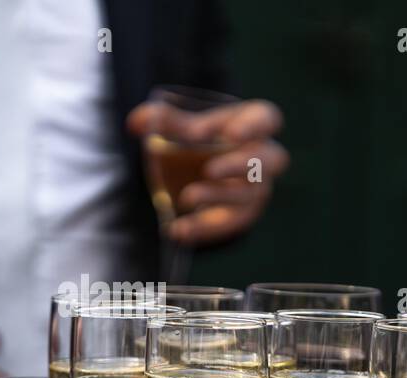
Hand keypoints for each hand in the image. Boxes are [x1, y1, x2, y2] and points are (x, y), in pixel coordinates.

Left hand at [126, 98, 289, 245]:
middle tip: (210, 170)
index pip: (267, 119)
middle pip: (272, 160)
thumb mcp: (188, 124)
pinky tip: (179, 230)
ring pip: (249, 194)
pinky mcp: (243, 213)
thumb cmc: (205, 136)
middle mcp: (264, 157)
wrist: (207, 167)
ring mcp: (257, 187)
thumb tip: (134, 124)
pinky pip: (230, 223)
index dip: (253, 126)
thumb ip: (165, 121)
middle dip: (242, 165)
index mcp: (254, 124)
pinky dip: (204, 228)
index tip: (230, 134)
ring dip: (217, 196)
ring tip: (187, 198)